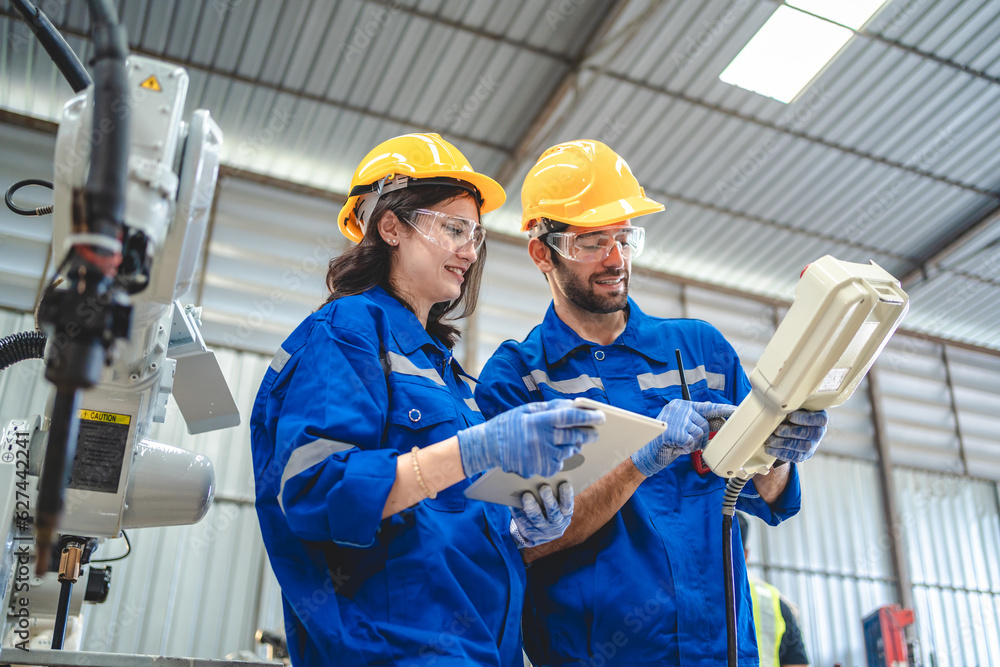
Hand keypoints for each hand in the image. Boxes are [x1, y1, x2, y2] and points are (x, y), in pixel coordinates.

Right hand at [458, 399, 604, 477]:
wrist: (488, 446)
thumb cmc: (510, 424)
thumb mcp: (528, 409)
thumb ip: (552, 408)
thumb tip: (575, 405)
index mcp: (538, 420)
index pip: (570, 417)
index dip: (588, 417)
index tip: (601, 416)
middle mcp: (541, 439)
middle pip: (575, 436)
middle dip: (589, 433)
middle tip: (595, 432)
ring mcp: (540, 456)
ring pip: (569, 451)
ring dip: (573, 445)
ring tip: (568, 440)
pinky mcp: (539, 469)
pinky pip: (559, 463)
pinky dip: (560, 457)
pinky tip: (551, 451)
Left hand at [509, 483, 573, 547]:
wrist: (544, 534)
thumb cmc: (551, 510)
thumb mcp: (558, 506)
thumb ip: (556, 494)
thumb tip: (549, 474)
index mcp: (565, 514)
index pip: (567, 505)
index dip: (567, 496)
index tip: (564, 484)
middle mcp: (556, 523)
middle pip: (553, 512)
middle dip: (549, 500)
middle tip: (544, 488)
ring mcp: (543, 530)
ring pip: (537, 519)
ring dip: (532, 507)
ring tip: (527, 495)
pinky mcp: (530, 533)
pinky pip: (523, 523)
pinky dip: (518, 513)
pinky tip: (513, 504)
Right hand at [631, 400, 736, 476]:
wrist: (647, 453)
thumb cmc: (666, 442)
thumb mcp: (684, 429)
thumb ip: (699, 423)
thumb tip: (720, 422)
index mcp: (682, 405)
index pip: (708, 407)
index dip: (724, 410)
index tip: (737, 411)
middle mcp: (679, 408)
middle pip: (704, 424)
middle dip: (700, 438)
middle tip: (687, 443)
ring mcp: (675, 418)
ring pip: (699, 435)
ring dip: (691, 444)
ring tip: (678, 444)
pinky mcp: (673, 431)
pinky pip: (691, 442)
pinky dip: (685, 449)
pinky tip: (675, 447)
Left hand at [764, 409, 827, 463]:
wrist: (793, 429)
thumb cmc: (794, 414)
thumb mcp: (796, 407)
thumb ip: (793, 405)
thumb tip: (779, 403)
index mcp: (820, 419)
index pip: (818, 419)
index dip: (804, 418)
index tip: (790, 416)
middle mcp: (819, 433)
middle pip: (808, 434)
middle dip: (790, 432)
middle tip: (777, 430)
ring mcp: (812, 446)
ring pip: (801, 446)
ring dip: (783, 443)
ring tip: (770, 440)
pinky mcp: (803, 455)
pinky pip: (794, 456)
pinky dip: (780, 453)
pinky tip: (770, 448)